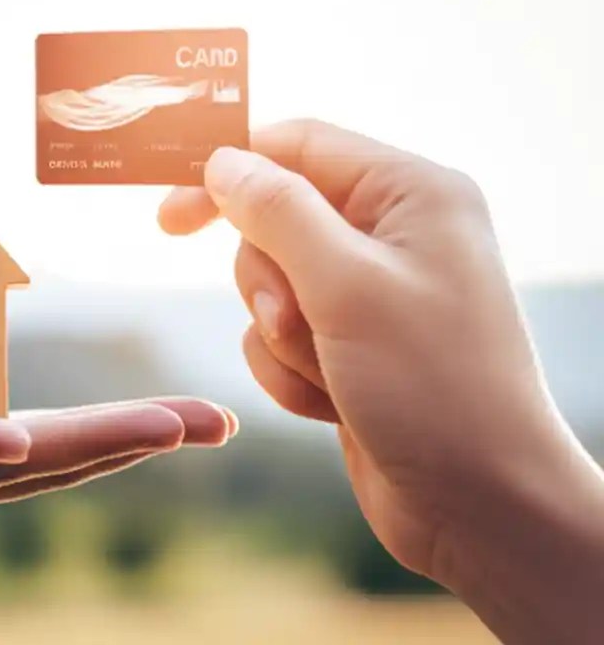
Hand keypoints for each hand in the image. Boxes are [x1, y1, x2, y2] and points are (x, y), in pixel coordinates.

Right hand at [158, 119, 603, 642]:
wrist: (478, 503)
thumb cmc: (431, 385)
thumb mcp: (345, 285)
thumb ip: (277, 212)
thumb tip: (223, 161)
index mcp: (411, 192)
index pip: (298, 145)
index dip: (229, 172)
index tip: (169, 217)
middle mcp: (393, 232)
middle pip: (272, 221)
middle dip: (269, 284)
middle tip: (296, 323)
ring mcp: (370, 292)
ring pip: (267, 285)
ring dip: (281, 338)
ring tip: (332, 373)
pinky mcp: (351, 344)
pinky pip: (278, 337)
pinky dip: (290, 373)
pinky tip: (333, 405)